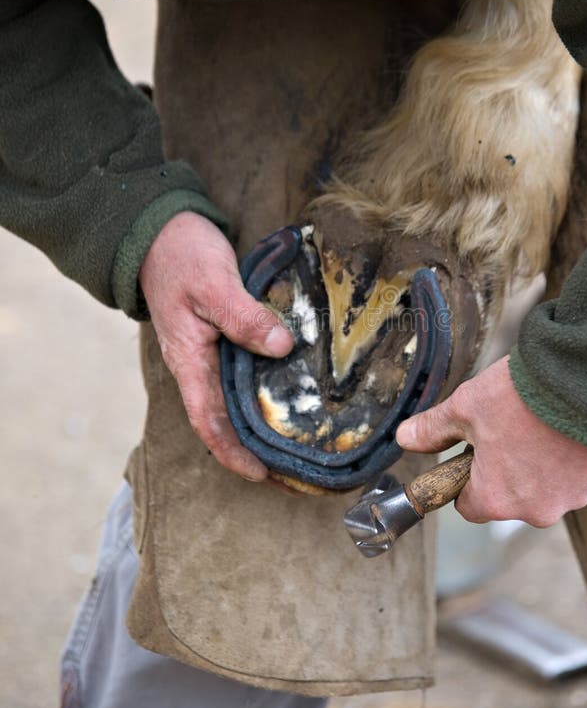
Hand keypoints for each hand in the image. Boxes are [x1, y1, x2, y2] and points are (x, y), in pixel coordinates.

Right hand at [138, 212, 293, 481]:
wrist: (163, 233)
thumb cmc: (182, 257)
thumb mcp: (213, 284)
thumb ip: (244, 317)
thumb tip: (282, 348)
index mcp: (189, 361)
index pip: (208, 421)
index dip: (233, 452)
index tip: (262, 474)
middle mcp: (200, 366)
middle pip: (226, 420)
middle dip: (257, 449)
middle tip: (297, 470)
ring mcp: (211, 355)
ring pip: (238, 400)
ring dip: (264, 424)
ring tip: (302, 442)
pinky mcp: (225, 340)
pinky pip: (246, 375)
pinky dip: (267, 391)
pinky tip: (295, 394)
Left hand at [396, 356, 586, 526]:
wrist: (585, 380)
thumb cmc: (520, 397)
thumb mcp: (465, 407)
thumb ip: (433, 430)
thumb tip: (406, 438)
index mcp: (495, 499)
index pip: (468, 505)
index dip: (465, 476)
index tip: (472, 449)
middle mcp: (534, 511)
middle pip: (507, 496)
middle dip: (504, 467)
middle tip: (508, 427)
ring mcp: (570, 499)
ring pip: (542, 485)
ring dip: (537, 463)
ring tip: (537, 423)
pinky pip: (572, 475)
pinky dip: (565, 456)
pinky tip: (562, 426)